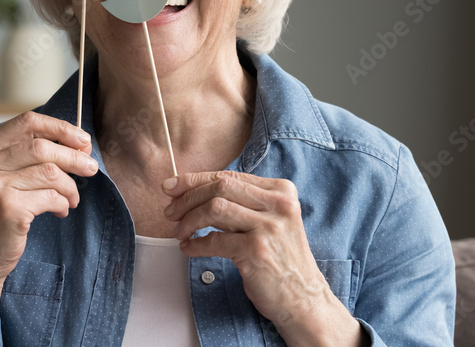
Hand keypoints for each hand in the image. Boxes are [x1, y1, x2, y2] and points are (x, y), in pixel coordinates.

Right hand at [0, 112, 97, 282]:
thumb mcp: (1, 178)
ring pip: (51, 172)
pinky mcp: (8, 208)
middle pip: (43, 146)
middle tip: (90, 168)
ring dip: (70, 186)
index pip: (28, 122)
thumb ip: (30, 156)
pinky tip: (60, 210)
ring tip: (72, 198)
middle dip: (74, 157)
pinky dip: (63, 203)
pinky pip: (51, 196)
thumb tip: (80, 141)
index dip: (60, 128)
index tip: (82, 139)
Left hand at [163, 171, 365, 345]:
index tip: (172, 186)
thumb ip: (242, 203)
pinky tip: (188, 248)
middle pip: (220, 187)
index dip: (195, 180)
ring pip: (214, 208)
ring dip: (189, 220)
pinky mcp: (257, 250)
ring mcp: (269, 227)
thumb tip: (192, 190)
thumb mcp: (270, 221)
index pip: (230, 176)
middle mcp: (278, 204)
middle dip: (187, 198)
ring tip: (180, 232)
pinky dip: (195, 244)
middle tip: (170, 211)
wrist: (304, 299)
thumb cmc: (280, 259)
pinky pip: (214, 240)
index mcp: (281, 191)